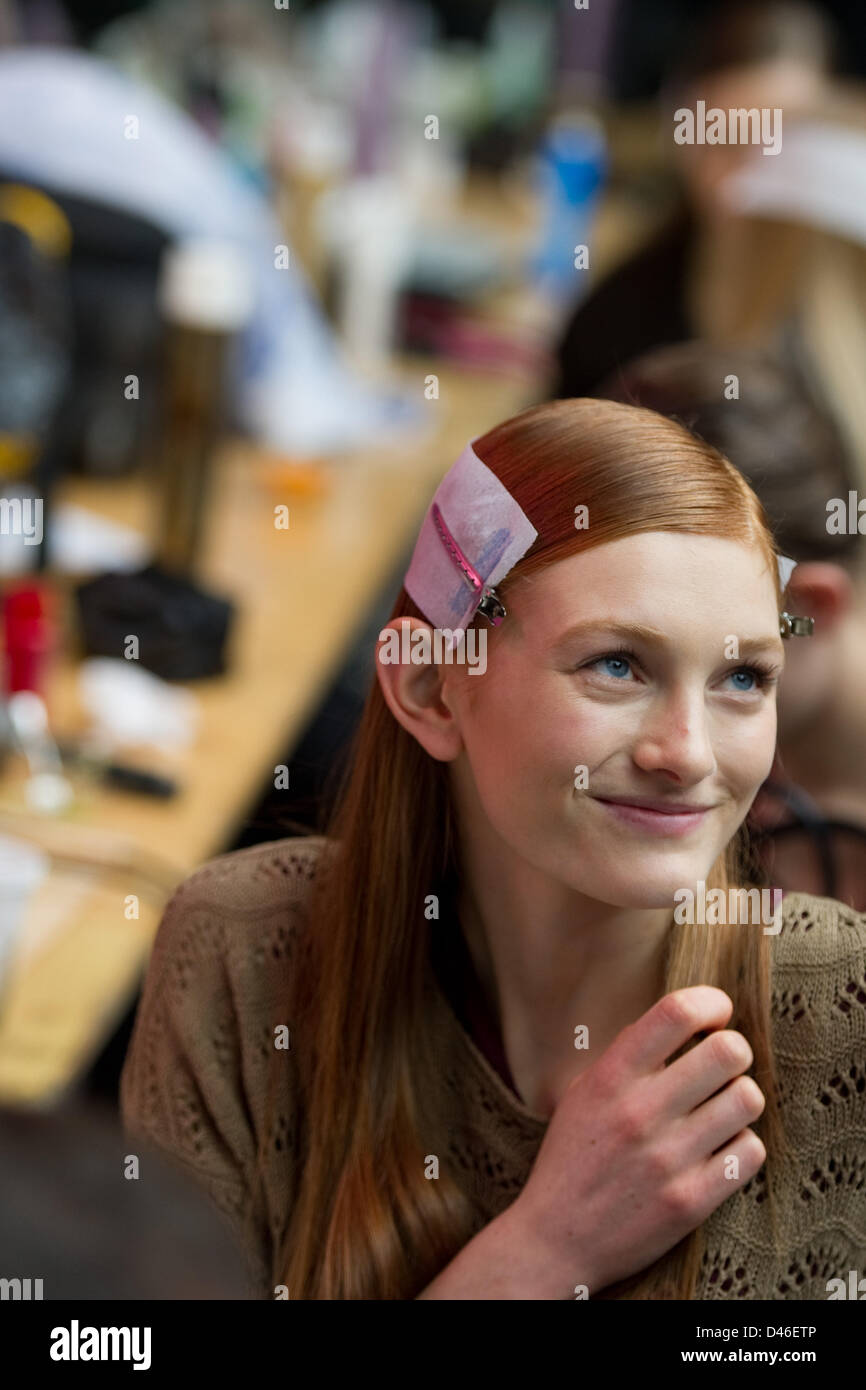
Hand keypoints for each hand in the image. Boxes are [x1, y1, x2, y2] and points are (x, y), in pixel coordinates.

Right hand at [510, 986, 765, 1294]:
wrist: (555, 1239)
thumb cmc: (574, 1157)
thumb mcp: (584, 1093)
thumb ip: (630, 1057)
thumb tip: (687, 1020)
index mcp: (610, 1077)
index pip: (676, 1012)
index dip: (710, 1003)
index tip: (716, 1014)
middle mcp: (640, 1112)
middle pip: (727, 1051)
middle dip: (734, 1051)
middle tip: (724, 1065)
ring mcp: (668, 1159)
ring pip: (747, 1099)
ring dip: (740, 1100)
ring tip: (721, 1110)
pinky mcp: (690, 1201)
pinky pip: (749, 1152)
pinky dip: (741, 1147)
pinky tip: (719, 1150)